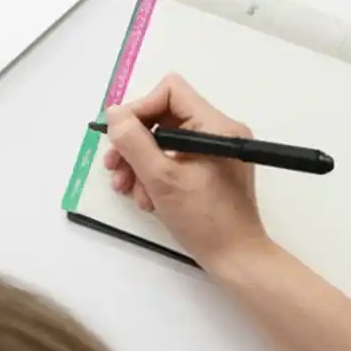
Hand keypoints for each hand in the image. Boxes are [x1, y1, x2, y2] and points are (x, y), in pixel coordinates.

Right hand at [103, 74, 270, 270]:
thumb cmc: (203, 219)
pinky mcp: (210, 169)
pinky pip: (174, 158)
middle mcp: (217, 131)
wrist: (236, 259)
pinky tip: (146, 198)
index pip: (170, 91)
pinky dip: (155, 174)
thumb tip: (114, 114)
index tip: (120, 137)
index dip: (139, 109)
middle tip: (114, 167)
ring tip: (127, 189)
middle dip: (134, 143)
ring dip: (139, 163)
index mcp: (214, 126)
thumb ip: (134, 142)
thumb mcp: (161, 179)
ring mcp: (214, 151)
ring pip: (163, 140)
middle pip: (163, 117)